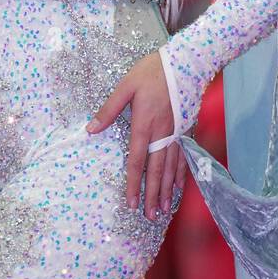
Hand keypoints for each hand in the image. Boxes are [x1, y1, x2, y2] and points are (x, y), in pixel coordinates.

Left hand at [86, 49, 189, 220]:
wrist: (186, 62)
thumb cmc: (152, 72)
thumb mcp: (125, 86)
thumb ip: (109, 109)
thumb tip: (91, 129)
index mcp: (144, 125)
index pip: (137, 161)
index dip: (133, 184)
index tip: (130, 203)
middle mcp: (162, 134)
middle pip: (156, 170)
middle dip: (152, 195)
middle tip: (149, 217)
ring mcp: (176, 133)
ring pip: (171, 168)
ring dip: (166, 190)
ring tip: (163, 210)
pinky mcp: (185, 129)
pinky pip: (182, 157)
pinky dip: (180, 174)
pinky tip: (178, 187)